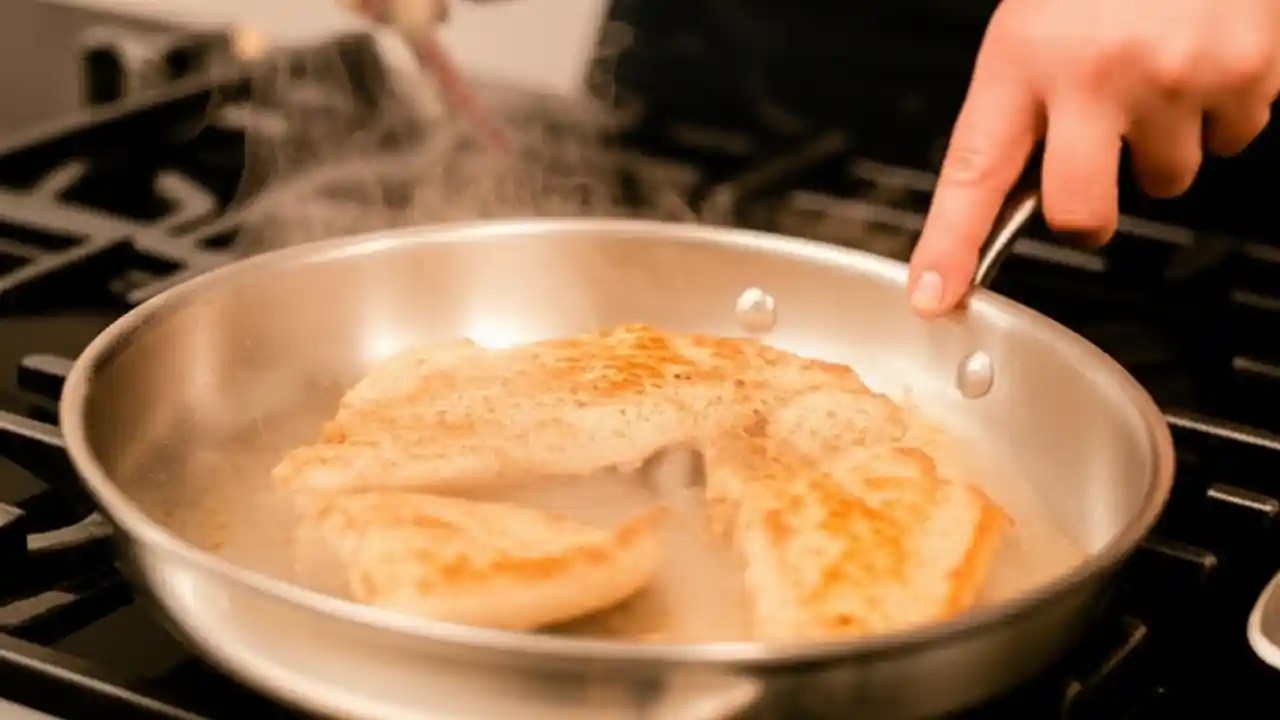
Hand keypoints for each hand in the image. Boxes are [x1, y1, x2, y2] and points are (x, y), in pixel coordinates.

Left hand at [907, 0, 1279, 316]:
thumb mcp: (1034, 25)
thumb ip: (1023, 107)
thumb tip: (1012, 196)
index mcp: (1022, 57)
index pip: (973, 173)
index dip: (949, 245)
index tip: (933, 294)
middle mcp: (1095, 72)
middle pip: (1079, 214)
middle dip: (1087, 214)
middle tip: (1094, 164)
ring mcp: (1174, 77)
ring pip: (1166, 181)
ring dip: (1161, 146)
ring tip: (1157, 77)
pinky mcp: (1244, 73)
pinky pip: (1234, 140)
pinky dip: (1221, 113)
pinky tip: (1202, 62)